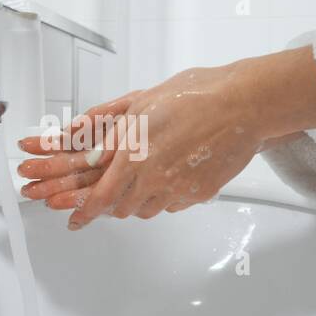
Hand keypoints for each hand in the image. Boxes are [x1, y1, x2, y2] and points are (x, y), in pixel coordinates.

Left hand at [16, 47, 315, 228]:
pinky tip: (170, 175)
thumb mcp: (139, 101)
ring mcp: (177, 189)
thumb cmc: (195, 95)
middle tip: (109, 190)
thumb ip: (104, 123)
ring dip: (136, 199)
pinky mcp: (197, 195)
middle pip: (120, 207)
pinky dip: (163, 196)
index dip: (82, 212)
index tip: (73, 219)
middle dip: (109, 202)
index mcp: (133, 153)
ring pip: (145, 209)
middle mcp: (152, 177)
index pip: (98, 195)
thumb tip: (79, 138)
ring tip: (144, 177)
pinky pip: (171, 205)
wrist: (242, 105)